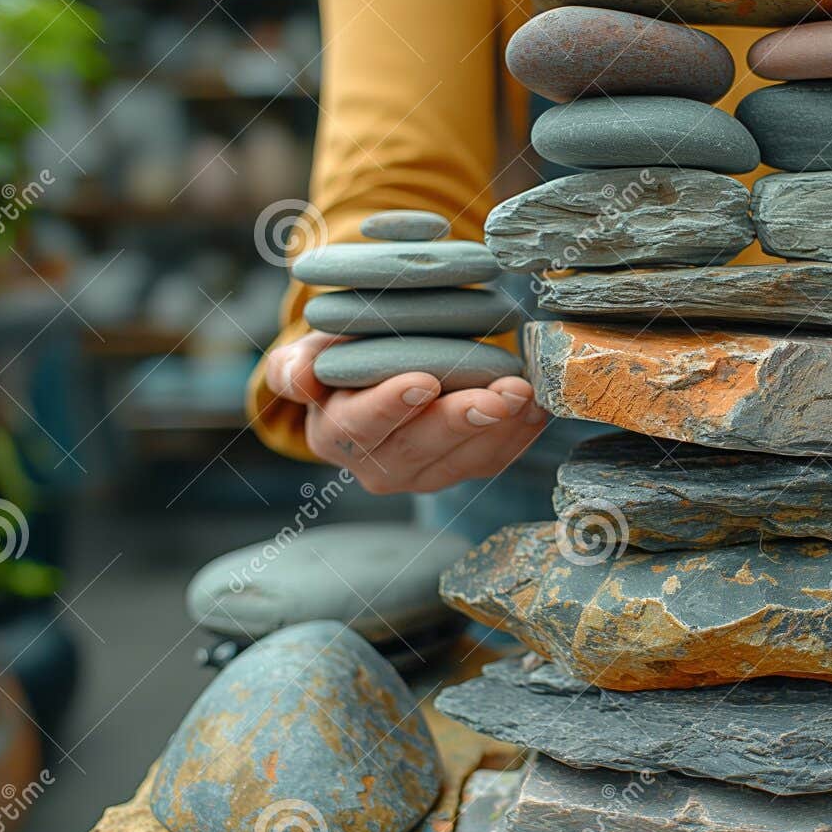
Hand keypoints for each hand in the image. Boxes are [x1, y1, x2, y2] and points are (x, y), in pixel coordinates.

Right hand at [265, 332, 547, 493]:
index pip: (361, 427)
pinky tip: (537, 407)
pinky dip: (520, 434)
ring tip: (525, 394)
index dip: (392, 406)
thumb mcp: (307, 357)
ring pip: (465, 460)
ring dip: (501, 429)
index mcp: (336, 437)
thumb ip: (294, 368)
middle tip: (498, 395)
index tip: (423, 382)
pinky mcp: (462, 470)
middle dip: (462, 420)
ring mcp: (425, 474)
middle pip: (421, 448)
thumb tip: (300, 379)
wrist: (374, 381)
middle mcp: (380, 468)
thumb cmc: (339, 363)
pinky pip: (493, 460)